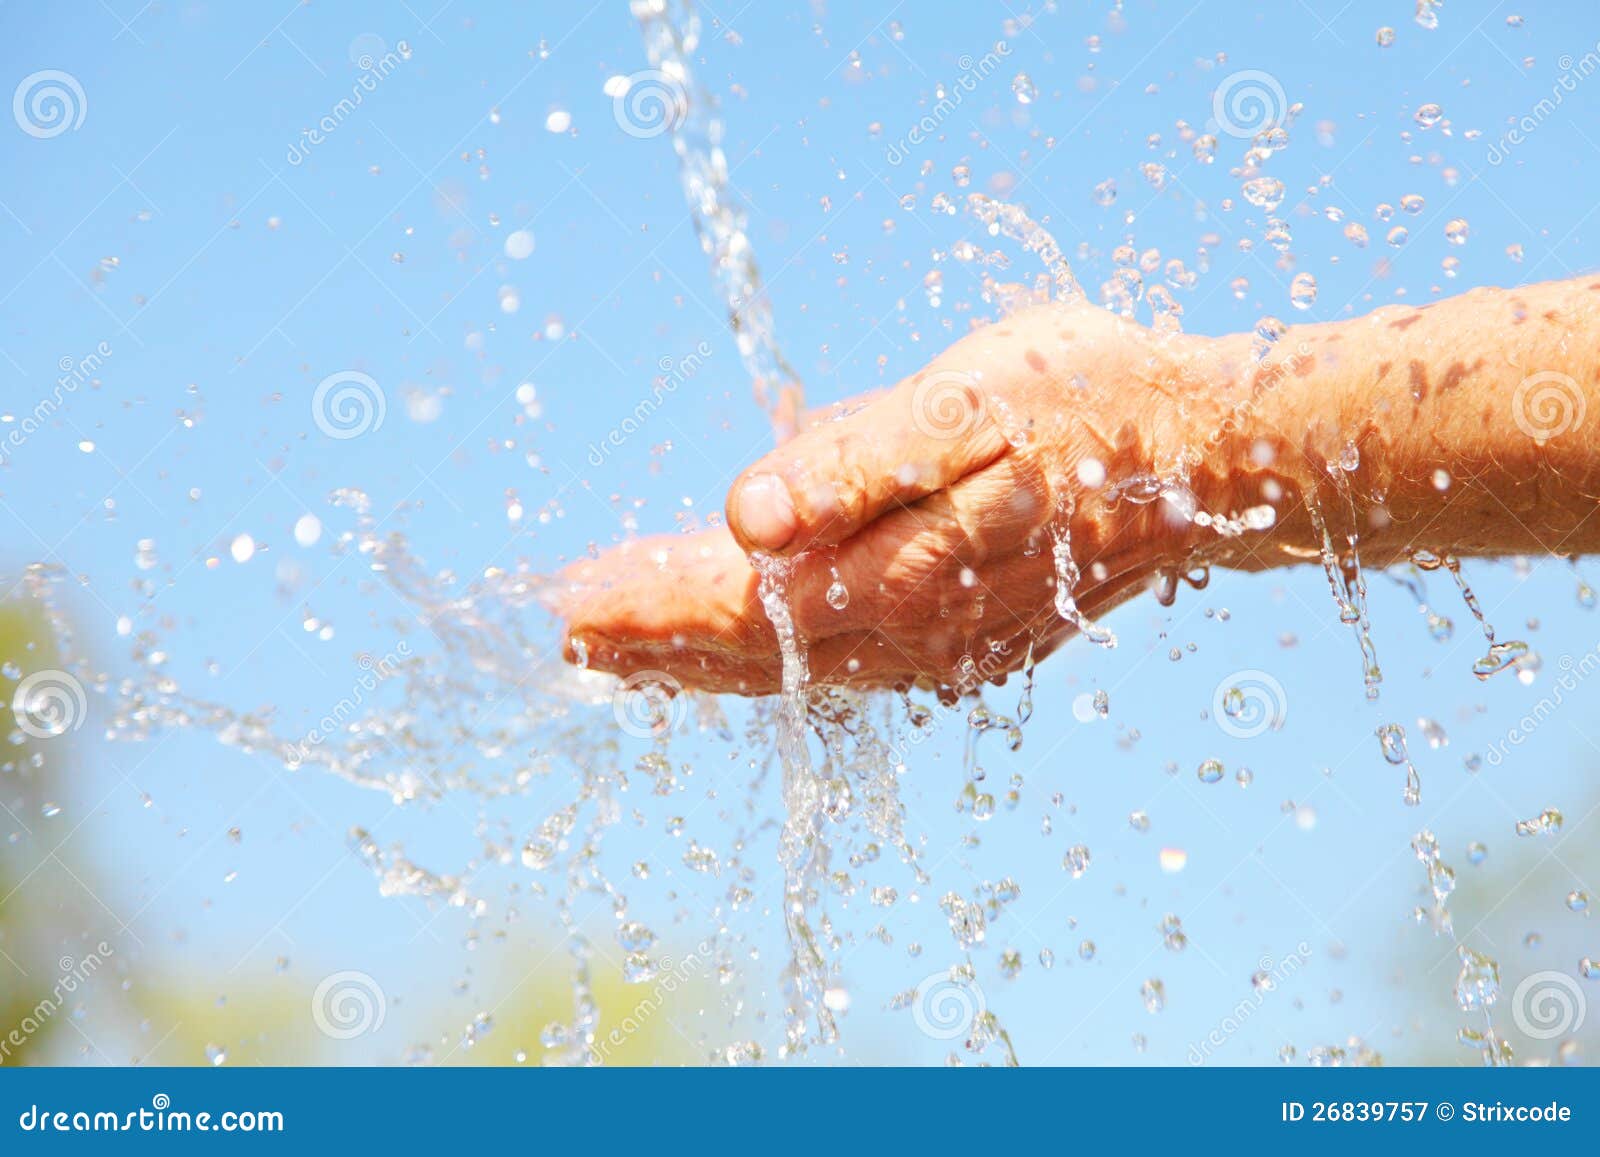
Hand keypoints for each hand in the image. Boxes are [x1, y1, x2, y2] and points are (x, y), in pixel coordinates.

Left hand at [557, 301, 1254, 694]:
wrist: (1214, 458)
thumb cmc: (1085, 406)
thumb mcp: (965, 405)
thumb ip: (851, 464)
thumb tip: (744, 519)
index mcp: (892, 579)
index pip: (735, 607)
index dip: (645, 605)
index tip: (565, 605)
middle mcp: (908, 637)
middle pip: (753, 649)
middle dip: (655, 639)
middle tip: (571, 630)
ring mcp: (943, 648)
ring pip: (795, 663)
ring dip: (704, 652)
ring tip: (627, 646)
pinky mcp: (971, 638)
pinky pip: (843, 657)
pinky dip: (778, 649)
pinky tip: (751, 635)